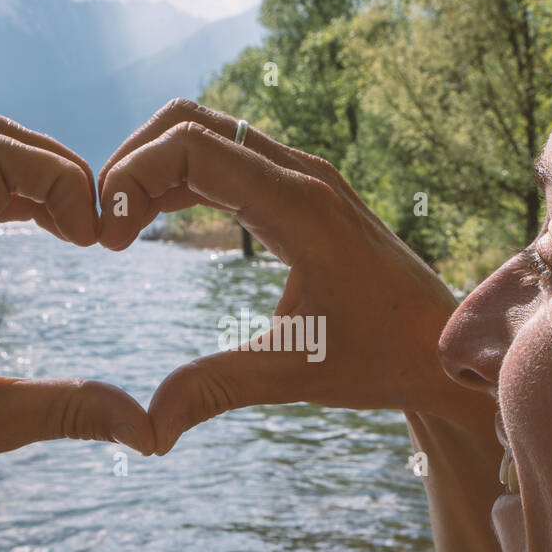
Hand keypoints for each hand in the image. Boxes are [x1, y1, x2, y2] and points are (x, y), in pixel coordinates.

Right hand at [97, 99, 492, 451]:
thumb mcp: (295, 374)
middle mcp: (302, 174)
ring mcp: (305, 177)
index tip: (108, 242)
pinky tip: (157, 225)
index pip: (193, 145)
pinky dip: (183, 179)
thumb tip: (148, 431)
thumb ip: (216, 390)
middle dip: (132, 162)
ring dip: (155, 168)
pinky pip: (229, 159)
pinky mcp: (305, 191)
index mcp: (299, 205)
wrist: (447, 349)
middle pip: (191, 120)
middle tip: (104, 228)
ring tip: (121, 229)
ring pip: (208, 133)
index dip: (131, 178)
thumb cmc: (384, 359)